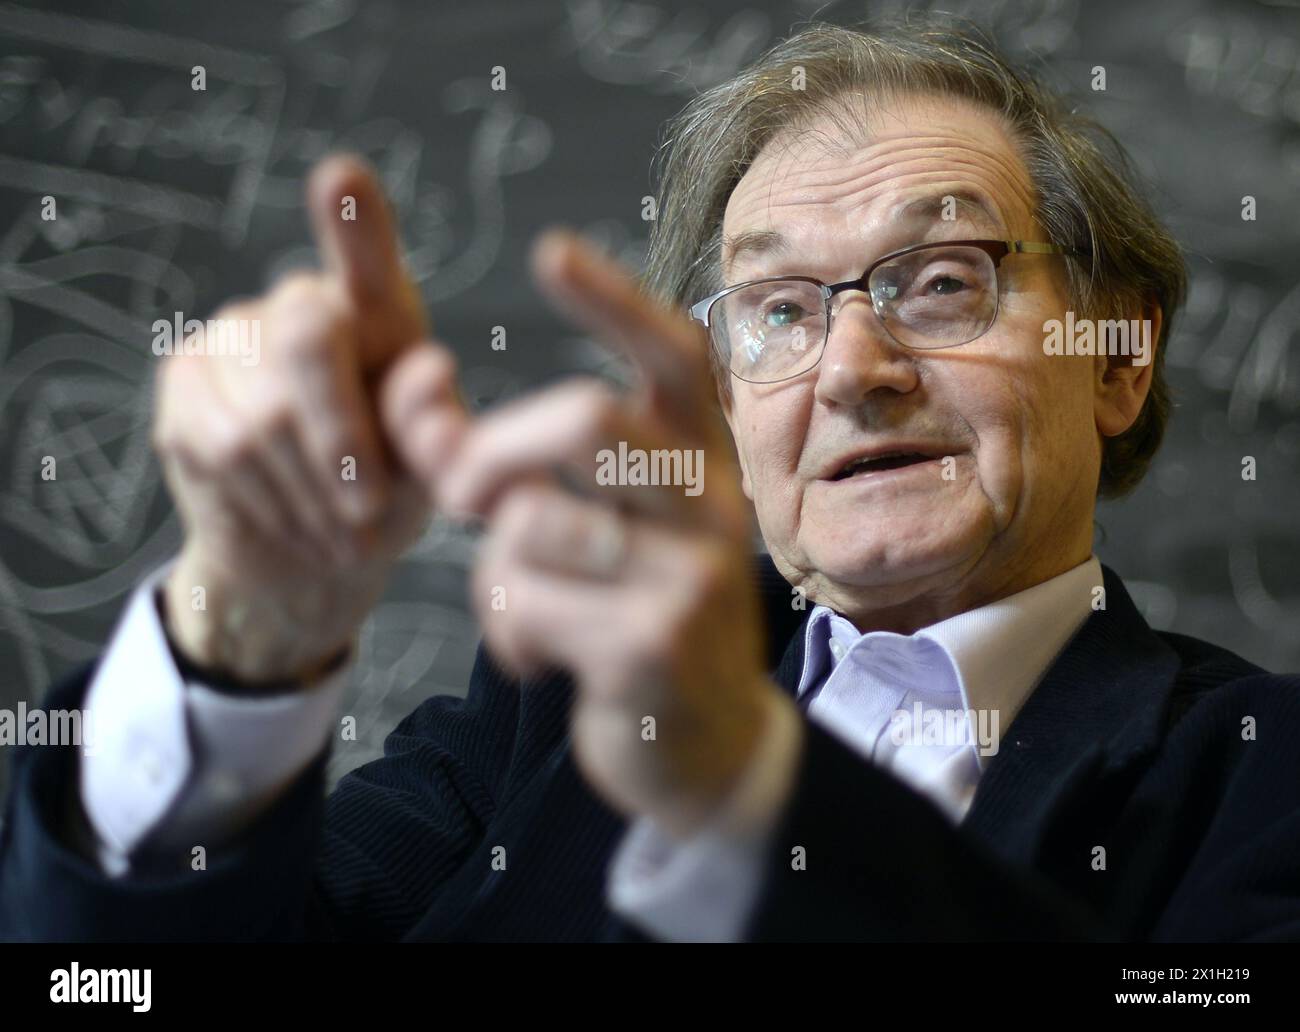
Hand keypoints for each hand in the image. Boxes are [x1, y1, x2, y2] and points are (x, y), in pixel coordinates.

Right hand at [154, 155, 468, 684]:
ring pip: (263, 416)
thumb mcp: (428, 471)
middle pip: (307, 340)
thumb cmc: (385, 494)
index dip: (354, 223)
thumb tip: (428, 368)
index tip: (341, 181)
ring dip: (307, 493)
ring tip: (339, 537)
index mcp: (378, 313)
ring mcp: (234, 332)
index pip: (368, 261)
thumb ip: (432, 426)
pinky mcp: (184, 377)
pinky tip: (289, 520)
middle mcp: (301, 302)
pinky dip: (264, 499)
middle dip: (341, 439)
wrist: (308, 553)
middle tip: (367, 508)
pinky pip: (218, 445)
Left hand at [440, 230, 794, 837]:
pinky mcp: (654, 642)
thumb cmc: (632, 610)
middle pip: (585, 418)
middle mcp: (712, 501)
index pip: (672, 356)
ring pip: (535, 520)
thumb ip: (507, 462)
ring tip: (519, 600)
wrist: (702, 739)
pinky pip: (528, 603)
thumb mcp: (585, 525)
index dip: (612, 300)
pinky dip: (507, 630)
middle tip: (461, 496)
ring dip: (495, 565)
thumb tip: (417, 401)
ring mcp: (691, 572)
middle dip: (491, 451)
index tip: (548, 251)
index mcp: (701, 459)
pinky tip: (538, 657)